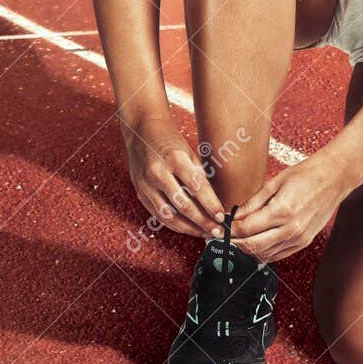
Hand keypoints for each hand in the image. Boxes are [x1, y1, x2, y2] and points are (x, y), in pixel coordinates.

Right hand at [124, 113, 226, 239]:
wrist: (141, 130)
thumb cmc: (169, 139)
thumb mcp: (189, 151)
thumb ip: (199, 175)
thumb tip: (214, 201)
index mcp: (175, 158)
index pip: (197, 187)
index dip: (211, 205)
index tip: (222, 217)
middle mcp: (158, 172)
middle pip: (183, 205)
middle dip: (202, 222)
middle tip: (217, 231)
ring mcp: (146, 185)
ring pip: (169, 215)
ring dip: (189, 228)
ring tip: (204, 233)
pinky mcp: (140, 193)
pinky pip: (158, 215)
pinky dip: (174, 224)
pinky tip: (187, 228)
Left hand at [229, 150, 347, 263]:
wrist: (335, 177)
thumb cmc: (307, 174)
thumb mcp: (275, 183)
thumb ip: (254, 202)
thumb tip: (235, 215)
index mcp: (282, 211)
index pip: (247, 229)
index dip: (231, 230)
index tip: (222, 227)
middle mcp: (291, 229)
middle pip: (253, 246)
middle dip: (235, 243)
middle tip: (225, 237)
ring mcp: (299, 238)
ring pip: (265, 255)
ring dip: (248, 250)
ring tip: (238, 240)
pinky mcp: (304, 242)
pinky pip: (279, 255)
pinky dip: (264, 253)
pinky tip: (256, 244)